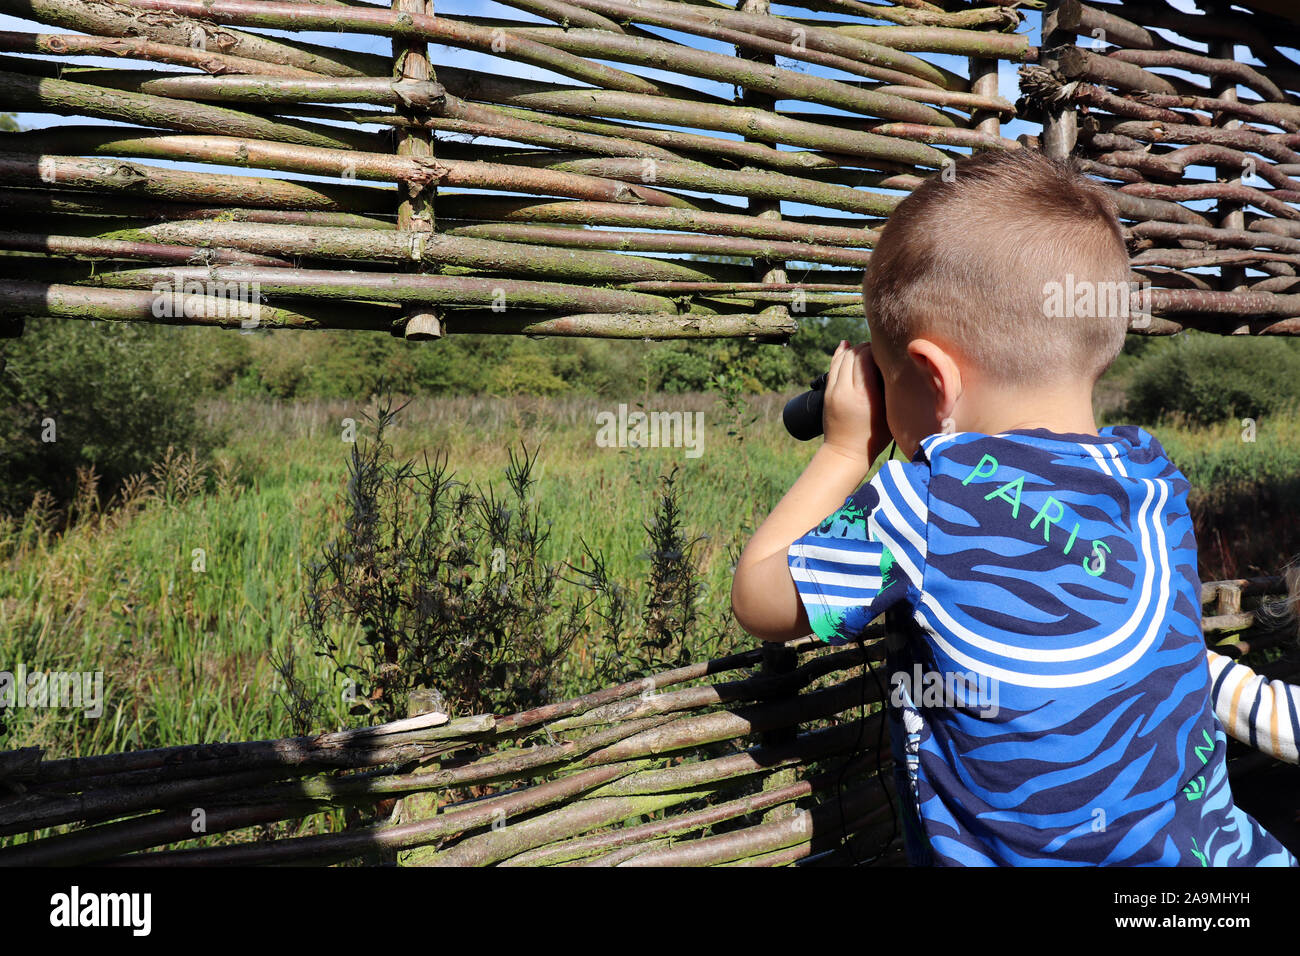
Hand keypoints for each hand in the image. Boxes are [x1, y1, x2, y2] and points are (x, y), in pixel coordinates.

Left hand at [823, 340, 891, 464]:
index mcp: (863, 395)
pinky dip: (841, 354)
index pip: (867, 357)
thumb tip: (897, 364)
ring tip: (867, 350)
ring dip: (855, 350)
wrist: (846, 453)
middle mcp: (845, 389)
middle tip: (880, 350)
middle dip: (867, 347)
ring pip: (842, 357)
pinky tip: (846, 345)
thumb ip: (892, 390)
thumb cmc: (874, 437)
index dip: (878, 349)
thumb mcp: (890, 413)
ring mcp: (833, 390)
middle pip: (854, 354)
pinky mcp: (827, 392)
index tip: (889, 351)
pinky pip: (833, 365)